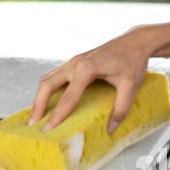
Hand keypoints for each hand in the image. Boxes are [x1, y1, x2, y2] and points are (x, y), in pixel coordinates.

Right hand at [29, 25, 159, 132]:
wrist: (135, 42)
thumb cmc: (132, 60)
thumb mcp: (130, 86)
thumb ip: (121, 108)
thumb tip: (110, 128)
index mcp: (87, 68)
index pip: (68, 96)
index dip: (58, 113)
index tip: (49, 127)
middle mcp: (76, 63)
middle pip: (47, 83)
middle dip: (38, 104)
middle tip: (34, 123)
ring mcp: (74, 61)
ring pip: (48, 78)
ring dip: (40, 96)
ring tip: (37, 115)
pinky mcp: (76, 62)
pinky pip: (55, 75)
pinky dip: (48, 89)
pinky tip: (48, 100)